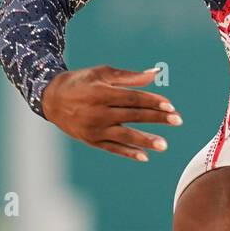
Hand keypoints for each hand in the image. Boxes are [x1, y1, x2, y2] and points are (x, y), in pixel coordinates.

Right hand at [41, 64, 180, 160]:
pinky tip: (144, 156)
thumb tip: (155, 74)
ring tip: (164, 145)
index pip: (133, 99)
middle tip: (178, 120)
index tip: (170, 105)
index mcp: (101, 93)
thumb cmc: (81, 82)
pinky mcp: (91, 140)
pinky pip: (112, 148)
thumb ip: (129, 77)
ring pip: (124, 136)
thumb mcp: (102, 74)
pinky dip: (128, 152)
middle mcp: (98, 112)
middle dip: (157, 118)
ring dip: (145, 140)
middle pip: (133, 116)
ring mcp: (94, 129)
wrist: (51, 99)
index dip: (153, 102)